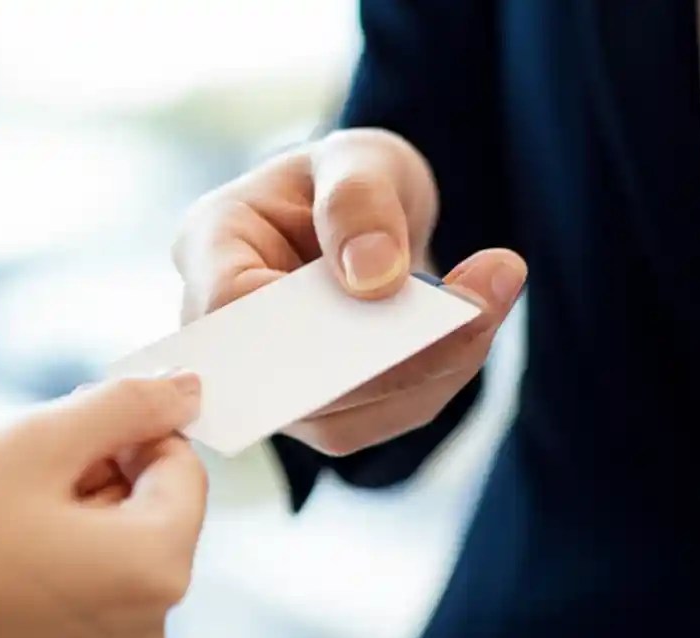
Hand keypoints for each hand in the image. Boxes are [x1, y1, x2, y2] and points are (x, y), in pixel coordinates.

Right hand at [174, 128, 526, 455]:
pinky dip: (441, 375)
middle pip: (289, 384)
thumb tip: (373, 278)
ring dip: (431, 371)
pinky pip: (381, 415)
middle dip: (392, 358)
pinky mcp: (322, 411)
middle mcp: (225, 333)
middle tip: (477, 304)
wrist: (365, 220)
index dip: (300, 320)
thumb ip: (357, 202)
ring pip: (342, 417)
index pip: (229, 308)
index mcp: (209, 248)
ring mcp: (270, 382)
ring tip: (491, 295)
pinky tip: (479, 319)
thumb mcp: (357, 158)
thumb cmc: (346, 180)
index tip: (387, 286)